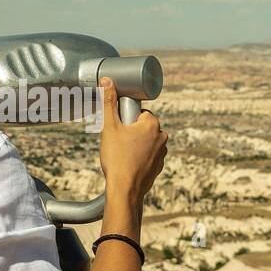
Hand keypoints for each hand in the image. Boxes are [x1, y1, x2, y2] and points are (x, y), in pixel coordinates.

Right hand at [98, 77, 166, 206]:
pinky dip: (139, 157)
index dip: (126, 120)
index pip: (139, 112)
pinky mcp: (159, 166)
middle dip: (130, 132)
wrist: (124, 190)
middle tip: (118, 143)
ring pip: (145, 141)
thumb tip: (108, 80)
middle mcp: (162, 137)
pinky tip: (128, 164)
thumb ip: (109, 102)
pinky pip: (148, 155)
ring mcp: (162, 153)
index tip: (119, 130)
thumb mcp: (109, 127)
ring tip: (122, 155)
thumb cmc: (117, 158)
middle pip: (142, 126)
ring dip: (135, 144)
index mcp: (153, 124)